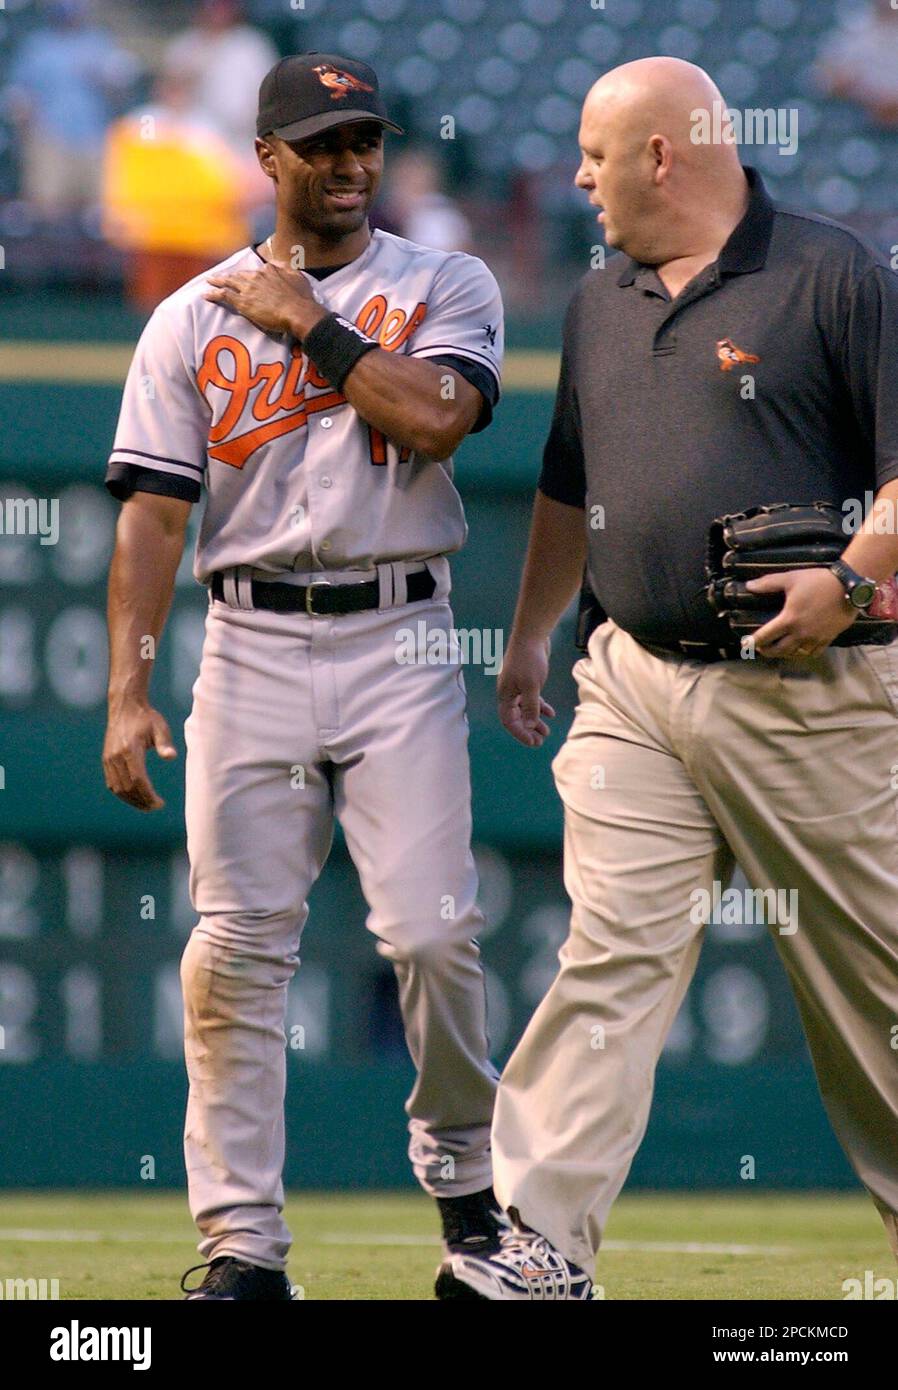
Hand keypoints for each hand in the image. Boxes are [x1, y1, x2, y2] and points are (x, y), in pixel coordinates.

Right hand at [103, 701, 176, 811]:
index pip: (138, 780)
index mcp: (130, 750)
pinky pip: (112, 783)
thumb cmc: (146, 717)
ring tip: (146, 805)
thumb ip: (165, 743)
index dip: (148, 796)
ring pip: (118, 788)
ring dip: (132, 800)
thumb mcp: (160, 727)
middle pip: (128, 788)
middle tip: (155, 806)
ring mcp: (109, 759)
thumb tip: (171, 757)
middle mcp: (116, 757)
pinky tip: (134, 797)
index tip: (159, 804)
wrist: (125, 706)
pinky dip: (122, 793)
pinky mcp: (106, 760)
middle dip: (142, 801)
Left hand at [204, 263, 326, 339]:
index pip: (256, 271)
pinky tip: (206, 295)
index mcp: (269, 270)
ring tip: (209, 281)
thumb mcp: (297, 276)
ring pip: (229, 282)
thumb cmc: (301, 298)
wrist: (298, 312)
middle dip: (229, 275)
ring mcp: (248, 288)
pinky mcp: (243, 302)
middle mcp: (257, 276)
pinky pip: (224, 295)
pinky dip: (214, 294)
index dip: (250, 276)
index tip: (247, 279)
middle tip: (219, 277)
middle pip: (239, 274)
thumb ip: (286, 268)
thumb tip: (278, 264)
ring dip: (217, 281)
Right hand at [497, 635, 555, 746]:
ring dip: (535, 721)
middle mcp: (509, 693)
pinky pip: (532, 699)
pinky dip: (541, 707)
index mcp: (505, 695)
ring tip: (547, 732)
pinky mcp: (528, 680)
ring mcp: (518, 687)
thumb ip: (530, 708)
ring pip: (525, 709)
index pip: (509, 721)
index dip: (520, 733)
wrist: (531, 635)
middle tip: (540, 742)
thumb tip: (530, 727)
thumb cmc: (529, 660)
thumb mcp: (531, 686)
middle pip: (516, 717)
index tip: (533, 742)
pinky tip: (551, 714)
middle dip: (528, 730)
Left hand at [746, 568, 858, 658]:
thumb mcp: (790, 578)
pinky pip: (813, 653)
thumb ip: (768, 583)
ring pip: (795, 654)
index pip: (765, 636)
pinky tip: (799, 650)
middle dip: (766, 651)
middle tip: (760, 649)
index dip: (752, 642)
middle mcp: (800, 633)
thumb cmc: (818, 581)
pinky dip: (803, 654)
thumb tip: (749, 586)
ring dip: (784, 654)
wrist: (848, 587)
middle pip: (779, 650)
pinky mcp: (828, 639)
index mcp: (789, 620)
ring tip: (778, 649)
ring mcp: (815, 638)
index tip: (745, 645)